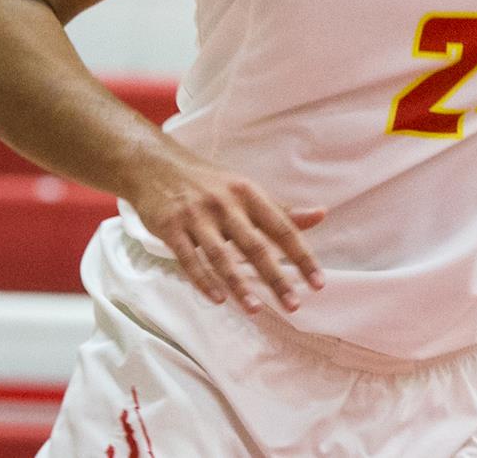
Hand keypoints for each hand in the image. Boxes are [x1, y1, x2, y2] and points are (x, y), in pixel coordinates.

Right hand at [124, 149, 326, 312]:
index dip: (302, 256)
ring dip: (240, 285)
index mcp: (249, 194)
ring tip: (256, 309)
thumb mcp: (246, 191)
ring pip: (222, 256)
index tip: (318, 283)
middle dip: (276, 278)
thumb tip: (321, 215)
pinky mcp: (170, 227)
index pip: (283, 228)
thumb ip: (281, 210)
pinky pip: (189, 258)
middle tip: (294, 304)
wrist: (155, 166)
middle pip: (256, 245)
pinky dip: (203, 280)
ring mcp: (196, 216)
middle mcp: (225, 204)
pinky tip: (217, 299)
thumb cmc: (209, 183)